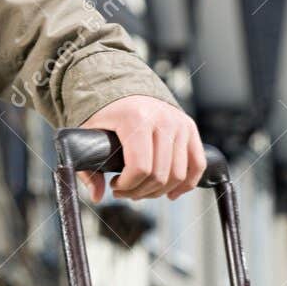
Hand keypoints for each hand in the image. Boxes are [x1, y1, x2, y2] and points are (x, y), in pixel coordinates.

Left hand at [80, 97, 206, 202]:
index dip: (128, 186)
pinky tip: (171, 193)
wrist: (127, 88)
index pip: (140, 168)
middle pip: (159, 176)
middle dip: (140, 191)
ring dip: (159, 191)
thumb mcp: (91, 136)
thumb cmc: (108, 114)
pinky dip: (186, 184)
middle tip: (127, 190)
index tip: (116, 186)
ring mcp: (179, 123)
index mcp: (136, 118)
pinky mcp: (189, 128)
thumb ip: (89, 169)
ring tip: (144, 188)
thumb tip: (98, 197)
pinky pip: (197, 165)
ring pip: (177, 176)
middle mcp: (162, 119)